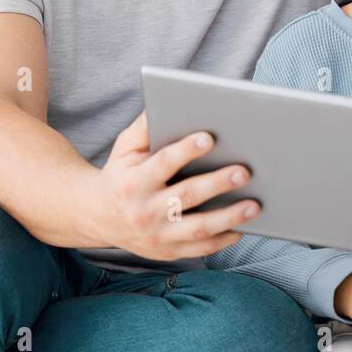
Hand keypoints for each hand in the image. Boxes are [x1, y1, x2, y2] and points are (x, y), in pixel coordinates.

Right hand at [88, 110, 260, 259]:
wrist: (97, 216)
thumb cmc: (121, 173)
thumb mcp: (125, 147)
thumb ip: (146, 126)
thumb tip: (170, 99)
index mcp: (134, 182)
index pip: (164, 163)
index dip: (186, 150)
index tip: (210, 138)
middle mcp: (144, 211)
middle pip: (187, 196)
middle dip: (217, 183)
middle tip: (245, 171)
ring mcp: (156, 235)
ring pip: (198, 228)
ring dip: (229, 217)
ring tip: (255, 205)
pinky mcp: (167, 251)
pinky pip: (200, 249)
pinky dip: (222, 240)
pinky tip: (242, 228)